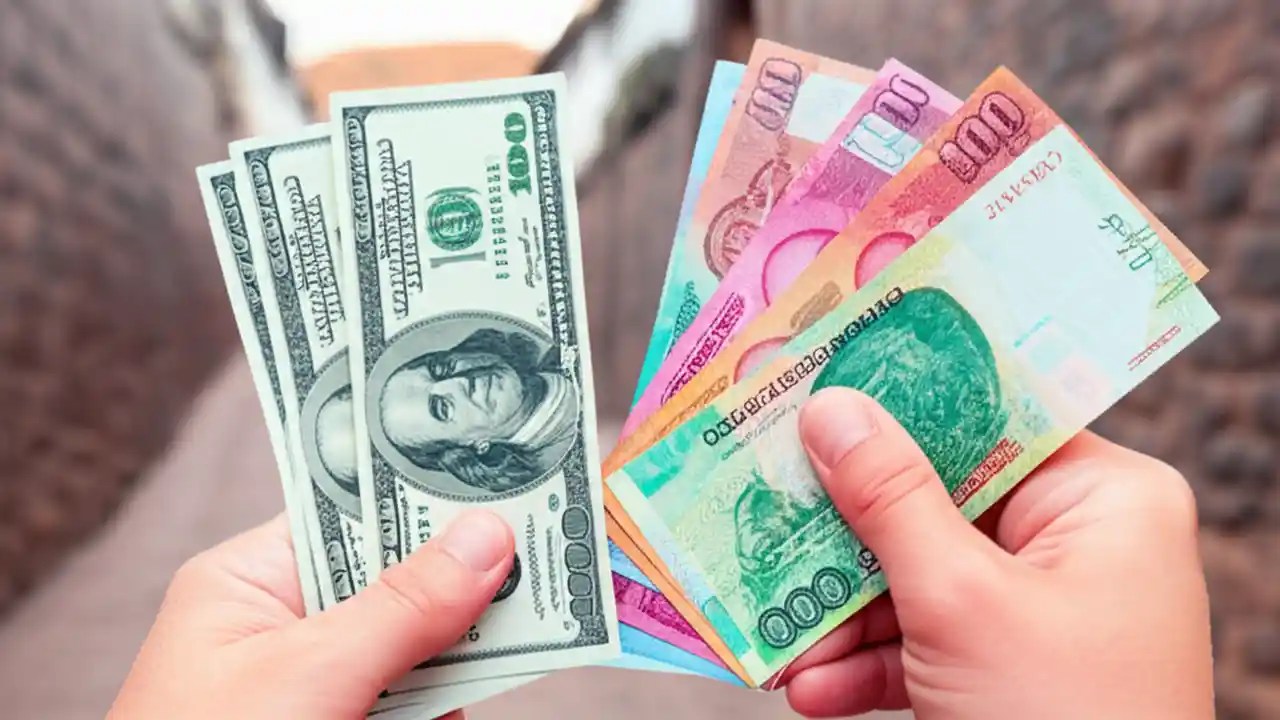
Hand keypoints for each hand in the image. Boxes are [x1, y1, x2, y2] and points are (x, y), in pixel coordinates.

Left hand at [109, 510, 513, 718]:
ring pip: (416, 649)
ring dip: (454, 664)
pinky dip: (438, 710)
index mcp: (251, 581)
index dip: (427, 496)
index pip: (352, 511)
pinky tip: (446, 716)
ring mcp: (314, 685)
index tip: (507, 485)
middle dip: (454, 592)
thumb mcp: (308, 673)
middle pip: (397, 580)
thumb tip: (487, 535)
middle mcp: (283, 625)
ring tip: (499, 657)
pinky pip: (412, 702)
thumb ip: (402, 606)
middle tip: (530, 583)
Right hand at [780, 388, 1213, 718]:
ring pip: (920, 576)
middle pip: (938, 500)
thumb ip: (889, 498)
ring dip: (844, 613)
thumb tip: (832, 409)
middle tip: (772, 509)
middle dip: (850, 532)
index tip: (819, 384)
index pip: (989, 418)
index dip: (899, 401)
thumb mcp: (961, 600)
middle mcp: (1080, 543)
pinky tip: (814, 684)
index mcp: (1104, 501)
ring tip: (782, 633)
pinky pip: (928, 639)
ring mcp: (1043, 610)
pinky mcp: (1009, 667)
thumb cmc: (1061, 719)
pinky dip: (870, 662)